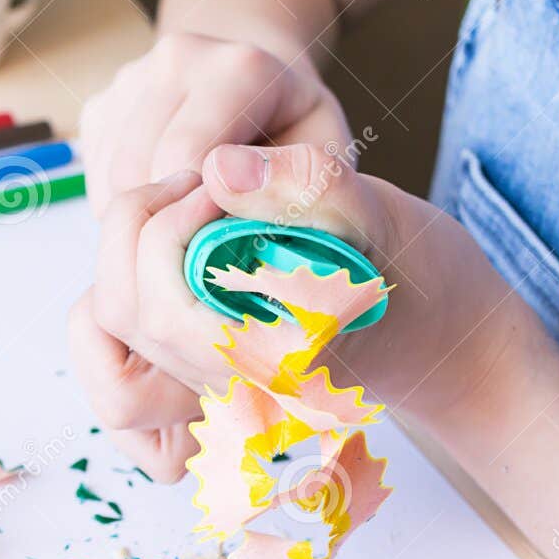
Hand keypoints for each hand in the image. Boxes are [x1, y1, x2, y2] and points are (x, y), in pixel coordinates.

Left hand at [71, 143, 542, 480]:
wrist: (448, 338)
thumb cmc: (423, 281)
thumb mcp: (381, 215)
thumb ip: (308, 187)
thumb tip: (219, 165)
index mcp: (262, 365)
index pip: (157, 310)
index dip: (167, 228)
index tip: (215, 181)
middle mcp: (220, 392)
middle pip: (120, 316)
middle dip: (139, 228)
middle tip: (194, 183)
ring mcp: (204, 388)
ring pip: (110, 330)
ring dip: (127, 252)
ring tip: (185, 207)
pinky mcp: (195, 374)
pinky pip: (119, 352)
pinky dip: (121, 292)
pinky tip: (170, 247)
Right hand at [77, 34, 352, 216]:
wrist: (256, 80)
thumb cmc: (294, 129)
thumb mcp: (326, 154)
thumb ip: (299, 178)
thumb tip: (220, 186)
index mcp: (238, 68)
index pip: (186, 159)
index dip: (202, 214)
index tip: (229, 229)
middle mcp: (176, 59)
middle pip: (141, 174)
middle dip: (169, 220)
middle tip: (208, 232)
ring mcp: (128, 79)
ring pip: (111, 182)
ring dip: (144, 216)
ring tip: (190, 213)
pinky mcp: (100, 105)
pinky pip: (95, 179)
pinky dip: (125, 203)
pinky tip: (166, 194)